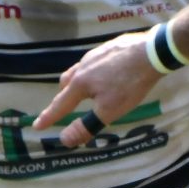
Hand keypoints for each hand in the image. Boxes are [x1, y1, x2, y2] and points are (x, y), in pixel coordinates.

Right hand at [32, 30, 160, 148]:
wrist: (151, 51)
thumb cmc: (129, 84)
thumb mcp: (109, 110)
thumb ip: (86, 125)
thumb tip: (64, 140)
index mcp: (80, 83)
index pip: (60, 105)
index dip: (49, 117)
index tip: (37, 126)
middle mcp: (83, 66)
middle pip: (66, 83)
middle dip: (63, 96)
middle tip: (64, 106)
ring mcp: (96, 53)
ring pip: (80, 70)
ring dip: (78, 82)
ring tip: (85, 90)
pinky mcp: (110, 46)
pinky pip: (95, 62)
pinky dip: (94, 72)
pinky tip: (107, 74)